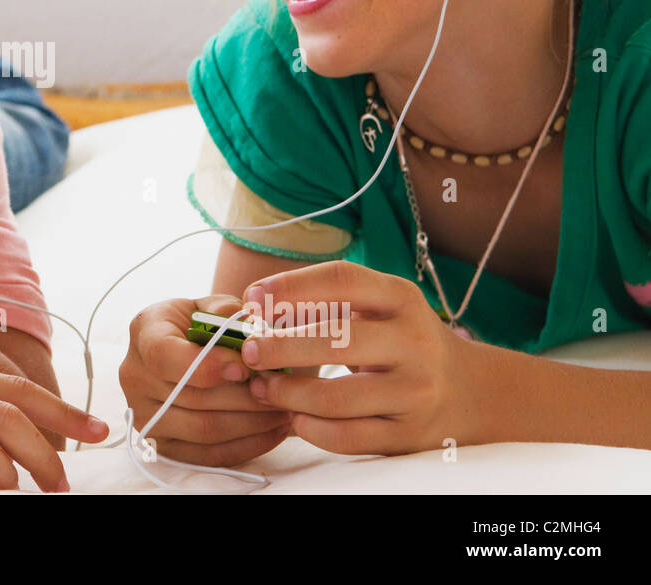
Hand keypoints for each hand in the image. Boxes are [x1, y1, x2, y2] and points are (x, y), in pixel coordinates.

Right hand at [119, 295, 293, 467]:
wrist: (190, 346)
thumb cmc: (206, 322)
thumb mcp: (215, 305)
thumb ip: (231, 312)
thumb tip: (252, 329)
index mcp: (143, 331)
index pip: (164, 355)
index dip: (206, 365)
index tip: (245, 368)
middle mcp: (134, 375)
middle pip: (192, 398)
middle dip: (245, 397)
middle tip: (282, 392)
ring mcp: (144, 414)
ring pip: (204, 430)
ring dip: (252, 423)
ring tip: (284, 410)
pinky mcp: (162, 444)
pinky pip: (208, 455)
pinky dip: (247, 446)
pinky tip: (274, 431)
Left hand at [238, 259, 481, 454]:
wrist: (467, 391)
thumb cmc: (399, 340)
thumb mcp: (379, 309)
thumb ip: (327, 304)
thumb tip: (256, 307)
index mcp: (402, 298)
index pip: (342, 279)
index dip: (291, 286)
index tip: (251, 298)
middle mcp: (415, 341)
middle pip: (335, 340)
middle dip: (280, 346)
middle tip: (248, 352)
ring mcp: (416, 391)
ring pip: (336, 397)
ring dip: (288, 393)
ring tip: (263, 388)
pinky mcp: (408, 434)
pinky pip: (347, 436)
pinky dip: (310, 428)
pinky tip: (293, 417)